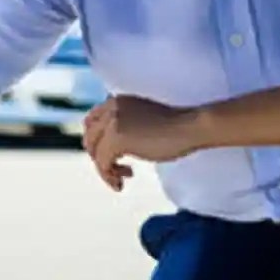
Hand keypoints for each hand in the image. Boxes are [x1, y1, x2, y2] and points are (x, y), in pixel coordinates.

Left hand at [82, 96, 203, 191]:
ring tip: (123, 177)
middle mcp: (111, 108)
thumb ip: (125, 125)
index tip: (110, 156)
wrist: (189, 127)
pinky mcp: (117, 138)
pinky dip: (110, 176)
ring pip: (95, 152)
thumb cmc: (175, 127)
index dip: (96, 141)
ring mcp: (112, 122)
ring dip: (106, 170)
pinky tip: (126, 178)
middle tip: (117, 169)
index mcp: (116, 101)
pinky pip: (102, 163)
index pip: (91, 121)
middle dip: (99, 157)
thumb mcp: (142, 120)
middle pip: (89, 137)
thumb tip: (112, 148)